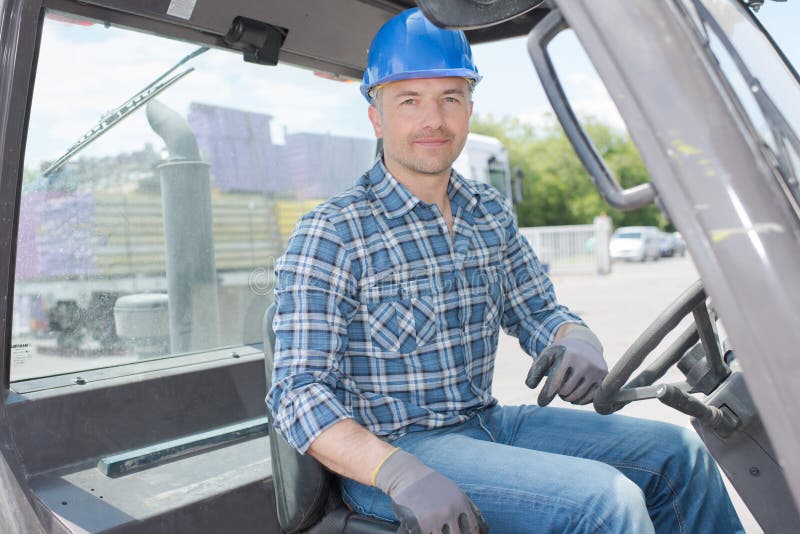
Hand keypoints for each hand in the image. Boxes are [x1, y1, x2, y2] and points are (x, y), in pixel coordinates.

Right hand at [373, 448, 487, 533]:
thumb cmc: (431, 484)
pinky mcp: (419, 524)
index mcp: (460, 503)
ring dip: (438, 533)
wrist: (405, 474)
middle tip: (446, 531)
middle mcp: (450, 511)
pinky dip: (426, 533)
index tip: (463, 533)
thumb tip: (484, 528)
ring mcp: (434, 518)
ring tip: (434, 529)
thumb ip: (468, 508)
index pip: (473, 529)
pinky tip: (424, 529)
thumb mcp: (453, 491)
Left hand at [526, 325, 606, 405]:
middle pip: (565, 391)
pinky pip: (589, 399)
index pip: (555, 382)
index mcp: (568, 356)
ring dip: (567, 397)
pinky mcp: (604, 377)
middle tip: (557, 388)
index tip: (541, 403)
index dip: (546, 395)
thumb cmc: (562, 352)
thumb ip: (535, 369)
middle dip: (558, 393)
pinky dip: (579, 400)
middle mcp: (584, 363)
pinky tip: (575, 394)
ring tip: (565, 391)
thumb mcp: (547, 355)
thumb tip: (530, 385)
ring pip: (577, 397)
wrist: (585, 343)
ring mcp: (595, 370)